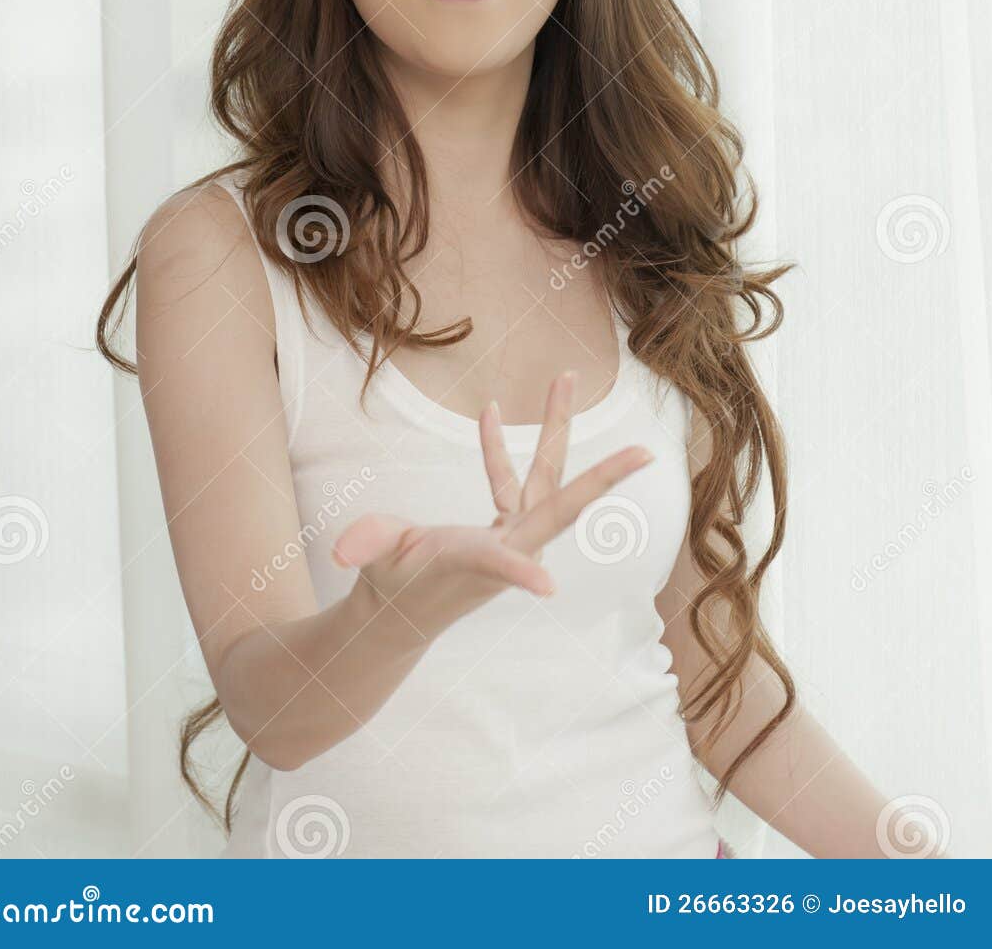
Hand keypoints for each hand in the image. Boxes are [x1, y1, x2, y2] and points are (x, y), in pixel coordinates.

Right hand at [330, 369, 653, 641]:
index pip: (499, 564)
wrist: (400, 613)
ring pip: (544, 477)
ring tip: (563, 378)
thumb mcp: (374, 561)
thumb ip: (365, 545)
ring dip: (553, 427)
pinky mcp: (502, 526)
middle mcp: (506, 548)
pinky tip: (489, 409)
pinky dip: (497, 447)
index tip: (545, 586)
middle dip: (601, 479)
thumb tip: (345, 550)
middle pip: (560, 505)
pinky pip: (508, 478)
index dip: (518, 573)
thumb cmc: (390, 584)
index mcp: (472, 563)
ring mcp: (510, 535)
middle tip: (645, 453)